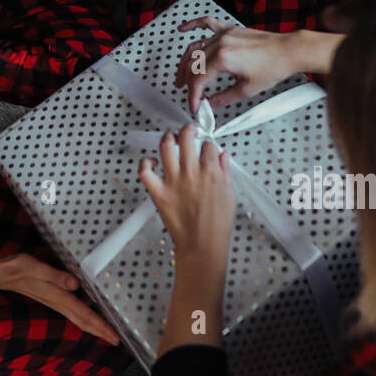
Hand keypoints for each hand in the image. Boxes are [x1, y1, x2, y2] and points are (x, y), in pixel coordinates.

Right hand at [0, 253, 120, 345]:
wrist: (4, 273)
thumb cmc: (21, 268)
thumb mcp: (39, 268)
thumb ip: (57, 276)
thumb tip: (75, 284)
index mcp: (60, 297)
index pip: (86, 315)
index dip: (102, 327)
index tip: (115, 337)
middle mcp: (60, 303)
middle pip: (84, 322)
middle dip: (101, 332)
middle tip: (118, 341)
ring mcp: (56, 302)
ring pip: (80, 318)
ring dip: (94, 326)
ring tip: (108, 331)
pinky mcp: (53, 298)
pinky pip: (74, 312)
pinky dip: (85, 317)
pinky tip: (90, 313)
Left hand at [138, 125, 235, 264]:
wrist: (202, 245)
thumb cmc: (216, 225)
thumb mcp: (230, 194)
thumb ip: (225, 171)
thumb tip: (223, 155)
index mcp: (211, 173)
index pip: (207, 145)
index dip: (207, 143)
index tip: (205, 146)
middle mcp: (191, 173)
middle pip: (186, 138)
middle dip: (187, 129)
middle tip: (188, 130)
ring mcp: (173, 181)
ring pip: (166, 147)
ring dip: (168, 137)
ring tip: (170, 137)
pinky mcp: (158, 192)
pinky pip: (145, 171)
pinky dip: (145, 163)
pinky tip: (152, 162)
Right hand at [174, 18, 343, 113]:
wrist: (288, 51)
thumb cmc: (272, 68)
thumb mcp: (247, 90)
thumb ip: (223, 97)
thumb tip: (210, 104)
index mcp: (223, 59)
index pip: (198, 79)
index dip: (193, 95)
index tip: (194, 105)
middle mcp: (220, 44)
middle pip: (193, 63)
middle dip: (186, 80)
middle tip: (185, 92)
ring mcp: (224, 34)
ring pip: (196, 47)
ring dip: (186, 61)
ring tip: (181, 74)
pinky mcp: (230, 29)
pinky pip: (207, 23)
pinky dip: (193, 25)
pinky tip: (182, 29)